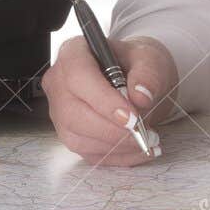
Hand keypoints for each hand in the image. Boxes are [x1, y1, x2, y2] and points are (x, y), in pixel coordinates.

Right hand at [42, 33, 178, 165]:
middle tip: (144, 133)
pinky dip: (117, 156)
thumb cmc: (137, 64)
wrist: (137, 79)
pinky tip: (139, 150)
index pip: (79, 77)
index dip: (103, 100)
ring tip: (148, 141)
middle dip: (111, 130)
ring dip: (115, 146)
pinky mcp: (69, 134)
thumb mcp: (149, 58)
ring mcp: (59, 111)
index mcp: (74, 53)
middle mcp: (59, 82)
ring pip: (78, 138)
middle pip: (73, 113)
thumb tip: (141, 96)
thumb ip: (148, 73)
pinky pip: (88, 153)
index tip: (132, 117)